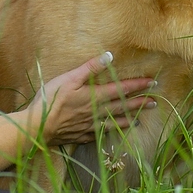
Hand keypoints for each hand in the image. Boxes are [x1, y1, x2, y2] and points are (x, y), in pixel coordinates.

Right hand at [27, 51, 156, 145]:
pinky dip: (112, 132)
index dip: (138, 85)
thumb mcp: (69, 78)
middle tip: (155, 102)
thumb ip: (90, 68)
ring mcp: (91, 126)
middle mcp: (97, 112)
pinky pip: (102, 133)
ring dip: (129, 119)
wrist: (38, 128)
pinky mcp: (82, 136)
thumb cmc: (51, 100)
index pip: (122, 89)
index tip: (152, 82)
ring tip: (140, 119)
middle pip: (123, 106)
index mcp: (95, 96)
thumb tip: (109, 56)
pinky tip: (114, 132)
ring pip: (115, 122)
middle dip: (140, 103)